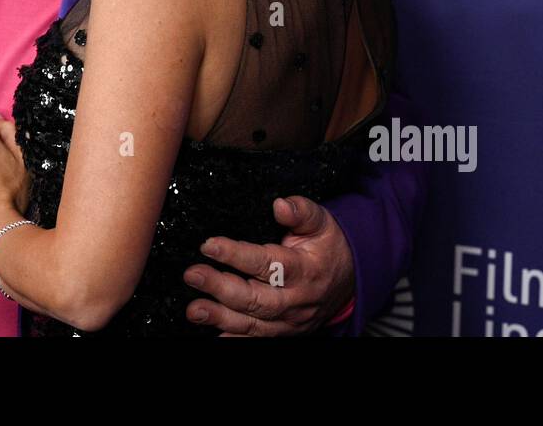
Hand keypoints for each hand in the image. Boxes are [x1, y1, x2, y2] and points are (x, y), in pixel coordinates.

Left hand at [182, 195, 353, 335]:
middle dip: (221, 288)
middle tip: (193, 275)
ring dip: (221, 317)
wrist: (349, 280)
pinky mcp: (282, 331)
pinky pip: (256, 338)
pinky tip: (212, 332)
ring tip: (194, 309)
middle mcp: (296, 299)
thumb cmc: (327, 247)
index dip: (237, 255)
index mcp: (304, 269)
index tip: (209, 245)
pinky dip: (233, 338)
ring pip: (253, 323)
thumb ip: (301, 211)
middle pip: (257, 298)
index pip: (268, 263)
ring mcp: (289, 320)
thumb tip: (279, 205)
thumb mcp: (321, 222)